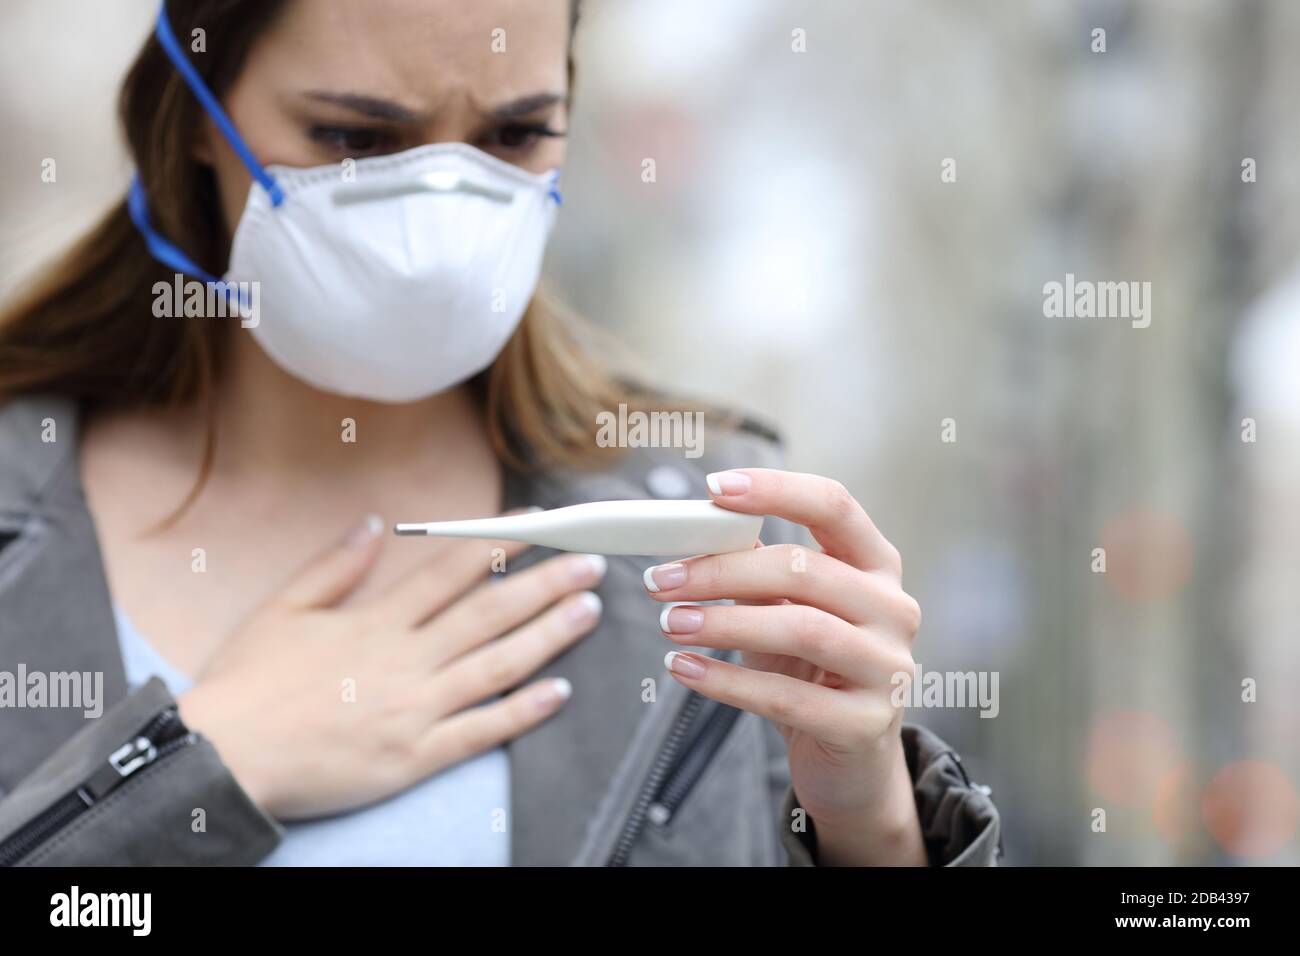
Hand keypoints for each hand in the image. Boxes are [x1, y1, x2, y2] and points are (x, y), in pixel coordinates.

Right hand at [177, 514, 605, 819]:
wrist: (224, 758)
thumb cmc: (249, 683)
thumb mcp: (282, 608)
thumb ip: (335, 565)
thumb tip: (373, 521)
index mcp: (376, 620)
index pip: (452, 571)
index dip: (501, 544)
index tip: (541, 524)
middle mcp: (405, 659)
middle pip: (489, 613)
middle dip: (545, 584)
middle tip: (590, 563)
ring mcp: (414, 708)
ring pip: (496, 665)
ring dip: (548, 636)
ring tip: (589, 611)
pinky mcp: (415, 756)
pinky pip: (479, 731)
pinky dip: (521, 712)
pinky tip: (558, 692)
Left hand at [646, 468, 926, 865]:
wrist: (853, 757)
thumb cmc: (813, 669)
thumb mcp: (786, 610)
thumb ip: (756, 571)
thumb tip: (694, 537)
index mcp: (877, 565)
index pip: (834, 506)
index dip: (775, 490)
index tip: (714, 488)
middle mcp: (893, 609)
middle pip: (804, 569)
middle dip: (723, 570)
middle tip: (662, 581)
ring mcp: (887, 668)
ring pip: (800, 629)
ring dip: (724, 623)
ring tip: (671, 623)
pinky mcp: (866, 724)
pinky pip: (787, 697)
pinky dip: (727, 682)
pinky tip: (684, 670)